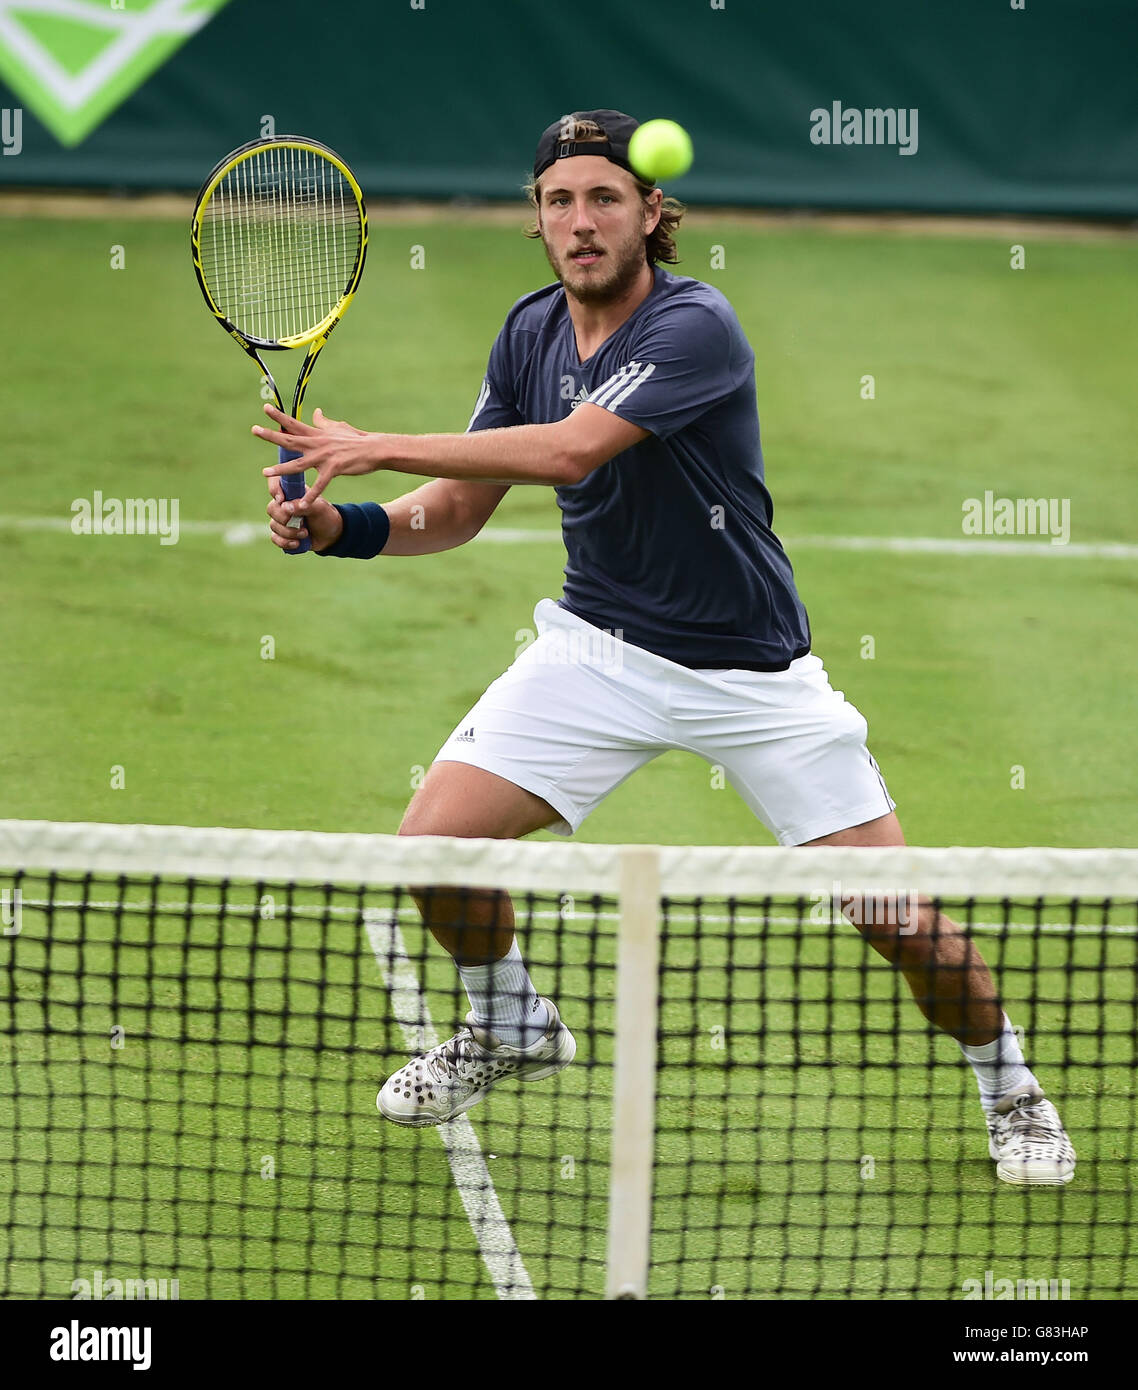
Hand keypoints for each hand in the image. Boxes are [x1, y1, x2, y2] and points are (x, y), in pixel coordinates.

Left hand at [254, 405, 382, 509]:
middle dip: (271, 435)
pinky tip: (301, 504)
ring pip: (298, 464)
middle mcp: (318, 443)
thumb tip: (314, 412)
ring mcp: (325, 457)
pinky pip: (320, 485)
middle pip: (290, 439)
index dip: (279, 416)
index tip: (265, 408)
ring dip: (281, 469)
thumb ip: (323, 422)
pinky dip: (310, 495)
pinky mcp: (334, 469)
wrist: (375, 448)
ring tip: (265, 473)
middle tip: (254, 430)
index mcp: (318, 434)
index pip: (294, 423)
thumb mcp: (338, 427)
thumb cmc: (357, 439)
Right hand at [265, 473, 343, 551]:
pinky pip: (274, 538)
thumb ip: (303, 505)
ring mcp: (281, 519)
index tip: (281, 500)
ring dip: (290, 532)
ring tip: (305, 533)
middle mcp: (284, 504)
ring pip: (273, 525)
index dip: (274, 489)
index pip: (275, 483)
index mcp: (292, 492)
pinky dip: (285, 542)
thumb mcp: (319, 509)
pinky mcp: (281, 534)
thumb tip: (284, 506)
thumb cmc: (325, 517)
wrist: (331, 536)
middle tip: (302, 522)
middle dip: (285, 519)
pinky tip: (297, 543)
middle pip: (271, 508)